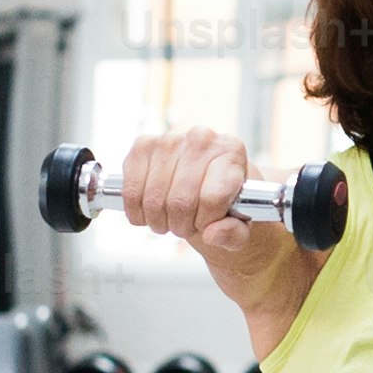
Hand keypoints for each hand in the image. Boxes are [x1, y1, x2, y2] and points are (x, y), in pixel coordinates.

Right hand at [116, 123, 261, 250]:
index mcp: (231, 151)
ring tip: (171, 219)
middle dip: (181, 225)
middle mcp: (201, 138)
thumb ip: (235, 234)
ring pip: (153, 200)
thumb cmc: (226, 204)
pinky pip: (131, 191)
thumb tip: (212, 234)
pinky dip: (137, 211)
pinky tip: (150, 211)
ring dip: (160, 221)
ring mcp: (169, 140)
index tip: (208, 222)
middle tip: (187, 225)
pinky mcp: (142, 146)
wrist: (207, 183)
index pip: (212, 197)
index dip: (206, 220)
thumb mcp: (241, 226)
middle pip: (180, 201)